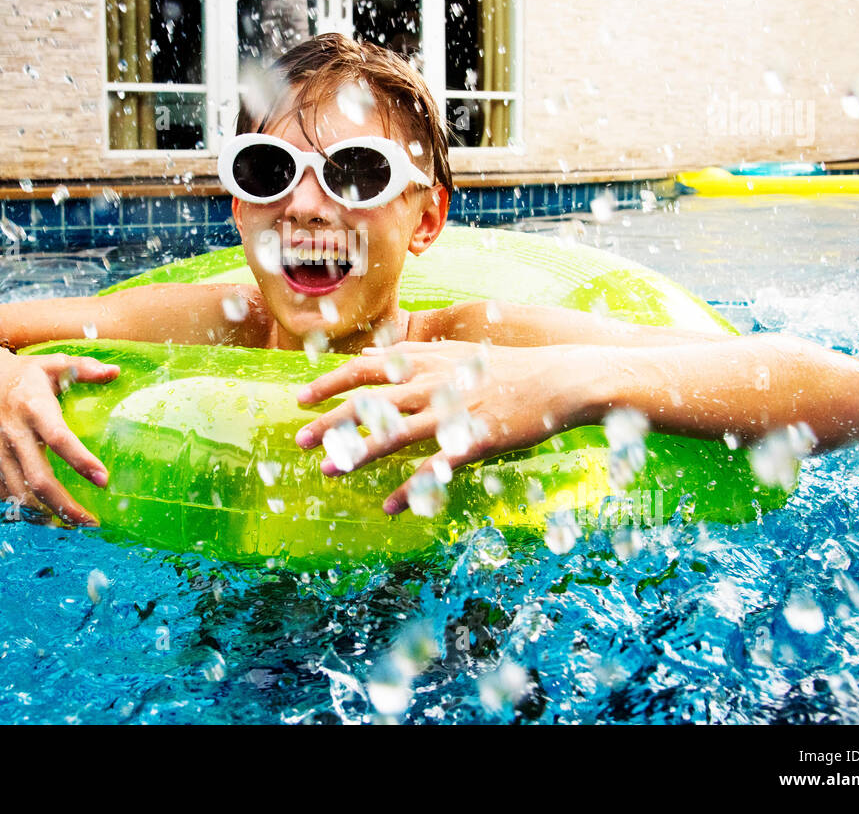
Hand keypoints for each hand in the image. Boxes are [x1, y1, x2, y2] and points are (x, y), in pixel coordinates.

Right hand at [0, 342, 120, 524]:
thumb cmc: (19, 372)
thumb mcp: (51, 363)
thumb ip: (84, 368)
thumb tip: (116, 372)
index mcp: (34, 408)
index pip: (59, 439)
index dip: (81, 461)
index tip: (104, 480)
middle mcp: (14, 433)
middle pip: (39, 479)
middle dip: (67, 506)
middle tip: (92, 522)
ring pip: (21, 494)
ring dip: (48, 515)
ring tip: (74, 523)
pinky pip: (5, 495)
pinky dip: (25, 510)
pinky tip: (47, 517)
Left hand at [294, 340, 599, 515]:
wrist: (559, 379)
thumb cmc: (504, 368)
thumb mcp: (454, 353)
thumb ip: (410, 357)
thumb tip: (369, 358)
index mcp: (425, 361)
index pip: (365, 369)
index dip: (330, 384)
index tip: (300, 399)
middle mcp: (432, 383)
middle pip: (369, 402)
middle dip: (331, 422)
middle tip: (300, 441)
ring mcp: (451, 411)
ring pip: (393, 433)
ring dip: (357, 453)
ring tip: (328, 471)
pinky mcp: (473, 440)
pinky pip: (433, 467)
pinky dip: (408, 488)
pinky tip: (388, 506)